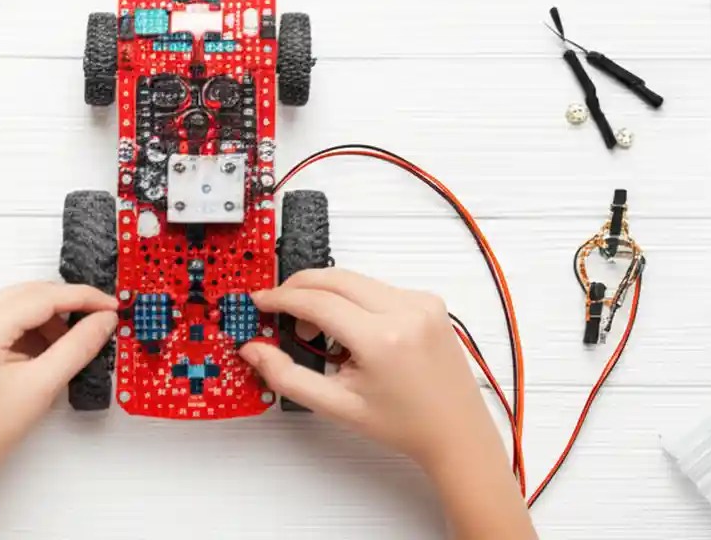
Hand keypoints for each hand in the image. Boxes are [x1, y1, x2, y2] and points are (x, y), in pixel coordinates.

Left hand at [0, 282, 116, 539]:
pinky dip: (21, 329)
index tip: (112, 305)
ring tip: (62, 351)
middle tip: (96, 323)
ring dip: (42, 320)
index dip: (82, 298)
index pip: (42, 296)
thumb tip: (105, 319)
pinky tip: (36, 354)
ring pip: (12, 305)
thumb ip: (78, 345)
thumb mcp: (41, 385)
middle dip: (63, 308)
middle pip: (26, 295)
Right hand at [239, 268, 491, 469]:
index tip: (261, 302)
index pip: (317, 301)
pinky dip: (354, 301)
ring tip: (318, 333)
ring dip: (327, 296)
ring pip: (355, 280)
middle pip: (335, 278)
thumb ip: (287, 377)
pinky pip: (377, 288)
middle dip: (299, 288)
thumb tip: (254, 349)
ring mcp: (422, 302)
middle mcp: (406, 311)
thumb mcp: (337, 406)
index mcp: (383, 339)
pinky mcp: (428, 301)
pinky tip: (351, 333)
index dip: (281, 298)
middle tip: (279, 308)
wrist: (455, 432)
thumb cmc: (404, 424)